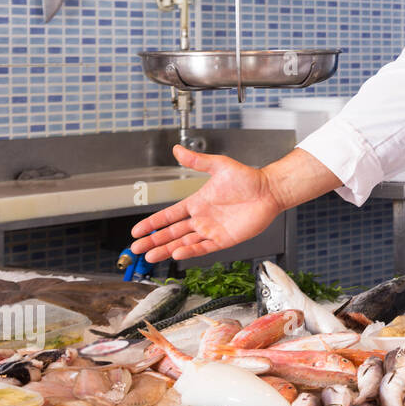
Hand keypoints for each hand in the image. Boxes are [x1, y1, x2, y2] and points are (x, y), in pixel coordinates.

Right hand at [129, 144, 283, 262]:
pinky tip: (176, 254)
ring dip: (166, 249)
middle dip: (153, 242)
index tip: (137, 231)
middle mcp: (201, 218)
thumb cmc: (248, 178)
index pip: (168, 216)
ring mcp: (212, 230)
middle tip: (135, 249)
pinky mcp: (224, 239)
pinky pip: (204, 248)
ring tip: (149, 257)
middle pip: (171, 233)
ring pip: (183, 243)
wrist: (269, 190)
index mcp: (197, 202)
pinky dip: (190, 251)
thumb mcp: (219, 166)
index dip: (152, 224)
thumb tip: (177, 149)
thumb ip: (197, 161)